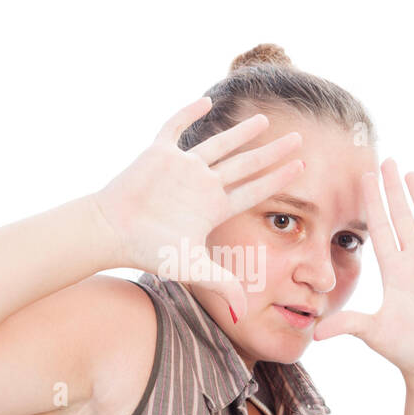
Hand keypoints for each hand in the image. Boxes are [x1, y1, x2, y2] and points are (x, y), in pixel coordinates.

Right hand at [92, 95, 303, 319]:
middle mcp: (203, 184)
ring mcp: (182, 167)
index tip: (302, 168)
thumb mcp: (190, 266)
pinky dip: (189, 114)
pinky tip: (206, 102)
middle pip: (245, 164)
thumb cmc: (149, 250)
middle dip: (272, 153)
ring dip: (241, 132)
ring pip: (219, 144)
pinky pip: (175, 127)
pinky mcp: (159, 153)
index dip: (278, 179)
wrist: (112, 232)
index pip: (254, 190)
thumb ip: (220, 283)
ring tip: (263, 120)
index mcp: (213, 207)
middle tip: (297, 139)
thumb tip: (241, 312)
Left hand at [312, 158, 413, 379]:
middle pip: (404, 218)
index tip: (366, 175)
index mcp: (395, 272)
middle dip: (395, 190)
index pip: (382, 228)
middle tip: (388, 160)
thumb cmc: (406, 351)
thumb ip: (348, 325)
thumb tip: (315, 333)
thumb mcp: (374, 333)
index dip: (374, 202)